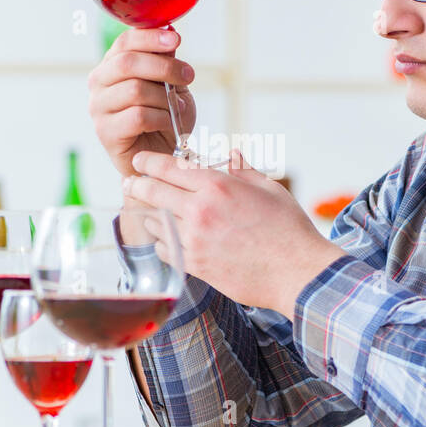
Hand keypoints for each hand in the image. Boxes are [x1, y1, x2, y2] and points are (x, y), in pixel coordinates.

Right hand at [88, 26, 196, 179]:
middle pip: (127, 63)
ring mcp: (98, 108)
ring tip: (178, 107)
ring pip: (134, 90)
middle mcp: (99, 84)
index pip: (124, 41)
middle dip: (164, 67)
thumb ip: (165, 60)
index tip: (176, 39)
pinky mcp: (106, 132)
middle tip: (188, 75)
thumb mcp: (171, 84)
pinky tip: (169, 122)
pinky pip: (138, 116)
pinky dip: (161, 117)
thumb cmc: (164, 117)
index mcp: (112, 65)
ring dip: (165, 98)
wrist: (161, 156)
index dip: (150, 37)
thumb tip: (169, 32)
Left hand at [124, 149, 346, 314]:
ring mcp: (194, 240)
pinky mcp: (195, 265)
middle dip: (136, 184)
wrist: (297, 272)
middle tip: (128, 182)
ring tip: (147, 210)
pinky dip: (161, 241)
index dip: (149, 162)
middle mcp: (200, 211)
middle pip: (153, 192)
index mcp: (218, 186)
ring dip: (149, 214)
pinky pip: (165, 249)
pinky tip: (165, 238)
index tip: (139, 160)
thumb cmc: (289, 229)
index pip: (170, 168)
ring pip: (155, 222)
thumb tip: (231, 154)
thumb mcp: (269, 189)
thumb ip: (244, 170)